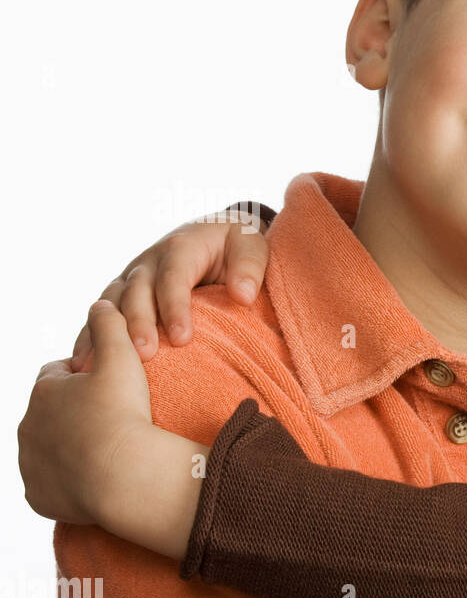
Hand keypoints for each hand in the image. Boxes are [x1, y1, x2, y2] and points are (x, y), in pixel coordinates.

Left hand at [20, 301, 155, 525]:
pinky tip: (97, 479)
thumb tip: (100, 303)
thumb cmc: (124, 416)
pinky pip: (52, 485)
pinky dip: (70, 481)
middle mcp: (27, 426)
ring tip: (108, 451)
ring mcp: (30, 465)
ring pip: (50, 450)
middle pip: (52, 414)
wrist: (125, 477)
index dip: (85, 378)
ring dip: (72, 448)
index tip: (111, 389)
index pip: (58, 375)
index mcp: (43, 391)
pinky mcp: (38, 496)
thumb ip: (111, 325)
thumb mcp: (123, 358)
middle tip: (114, 422)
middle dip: (76, 415)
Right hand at [69, 207, 269, 368]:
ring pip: (112, 303)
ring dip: (108, 333)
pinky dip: (90, 336)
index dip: (174, 307)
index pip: (173, 278)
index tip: (182, 339)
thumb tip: (243, 296)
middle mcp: (149, 260)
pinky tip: (84, 363)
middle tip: (145, 355)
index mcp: (180, 247)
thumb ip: (249, 267)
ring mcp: (132, 276)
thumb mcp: (251, 243)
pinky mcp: (124, 292)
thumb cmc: (237, 243)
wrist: (216, 233)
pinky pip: (102, 314)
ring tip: (103, 364)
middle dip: (138, 324)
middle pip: (137, 292)